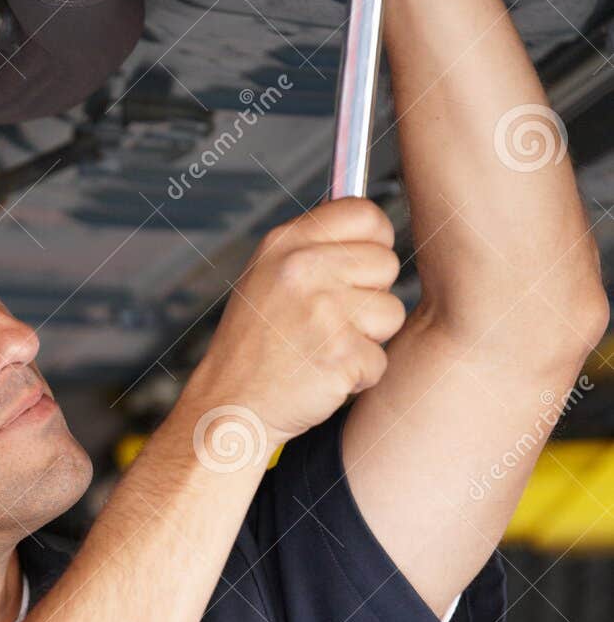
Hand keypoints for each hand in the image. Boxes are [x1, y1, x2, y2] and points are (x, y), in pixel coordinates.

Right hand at [197, 197, 406, 447]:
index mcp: (286, 243)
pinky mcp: (340, 354)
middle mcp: (304, 269)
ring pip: (391, 313)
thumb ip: (315, 248)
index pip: (365, 214)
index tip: (362, 267)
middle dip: (370, 296)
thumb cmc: (252, 348)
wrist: (229, 407)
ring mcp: (323, 311)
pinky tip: (321, 376)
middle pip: (387, 263)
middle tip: (330, 322)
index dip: (375, 243)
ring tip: (323, 349)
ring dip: (367, 339)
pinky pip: (380, 360)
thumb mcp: (268, 277)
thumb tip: (374, 227)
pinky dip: (358, 377)